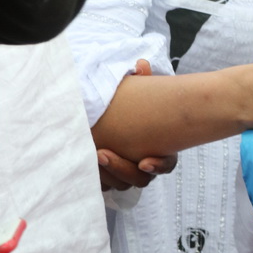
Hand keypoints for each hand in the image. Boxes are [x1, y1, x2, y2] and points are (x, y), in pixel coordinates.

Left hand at [97, 61, 176, 188]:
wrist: (114, 119)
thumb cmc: (135, 108)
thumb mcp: (141, 94)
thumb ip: (143, 81)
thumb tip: (141, 65)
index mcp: (160, 148)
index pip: (165, 164)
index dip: (157, 166)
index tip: (144, 162)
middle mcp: (145, 164)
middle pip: (140, 179)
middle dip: (122, 169)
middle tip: (103, 154)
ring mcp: (128, 174)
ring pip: (121, 185)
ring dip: (108, 174)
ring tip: (93, 156)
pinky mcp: (111, 178)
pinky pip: (106, 187)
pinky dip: (98, 181)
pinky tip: (87, 170)